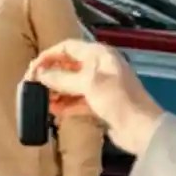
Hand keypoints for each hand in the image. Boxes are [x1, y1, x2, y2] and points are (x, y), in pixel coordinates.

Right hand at [26, 39, 163, 155]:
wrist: (142, 129)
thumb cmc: (117, 100)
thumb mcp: (89, 84)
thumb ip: (63, 78)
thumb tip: (40, 74)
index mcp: (100, 54)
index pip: (68, 47)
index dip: (49, 55)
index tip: (33, 68)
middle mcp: (100, 66)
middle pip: (69, 65)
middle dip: (51, 74)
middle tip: (33, 84)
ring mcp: (101, 86)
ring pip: (72, 84)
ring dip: (57, 90)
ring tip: (40, 99)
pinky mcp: (100, 104)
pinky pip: (78, 100)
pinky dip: (66, 104)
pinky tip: (53, 110)